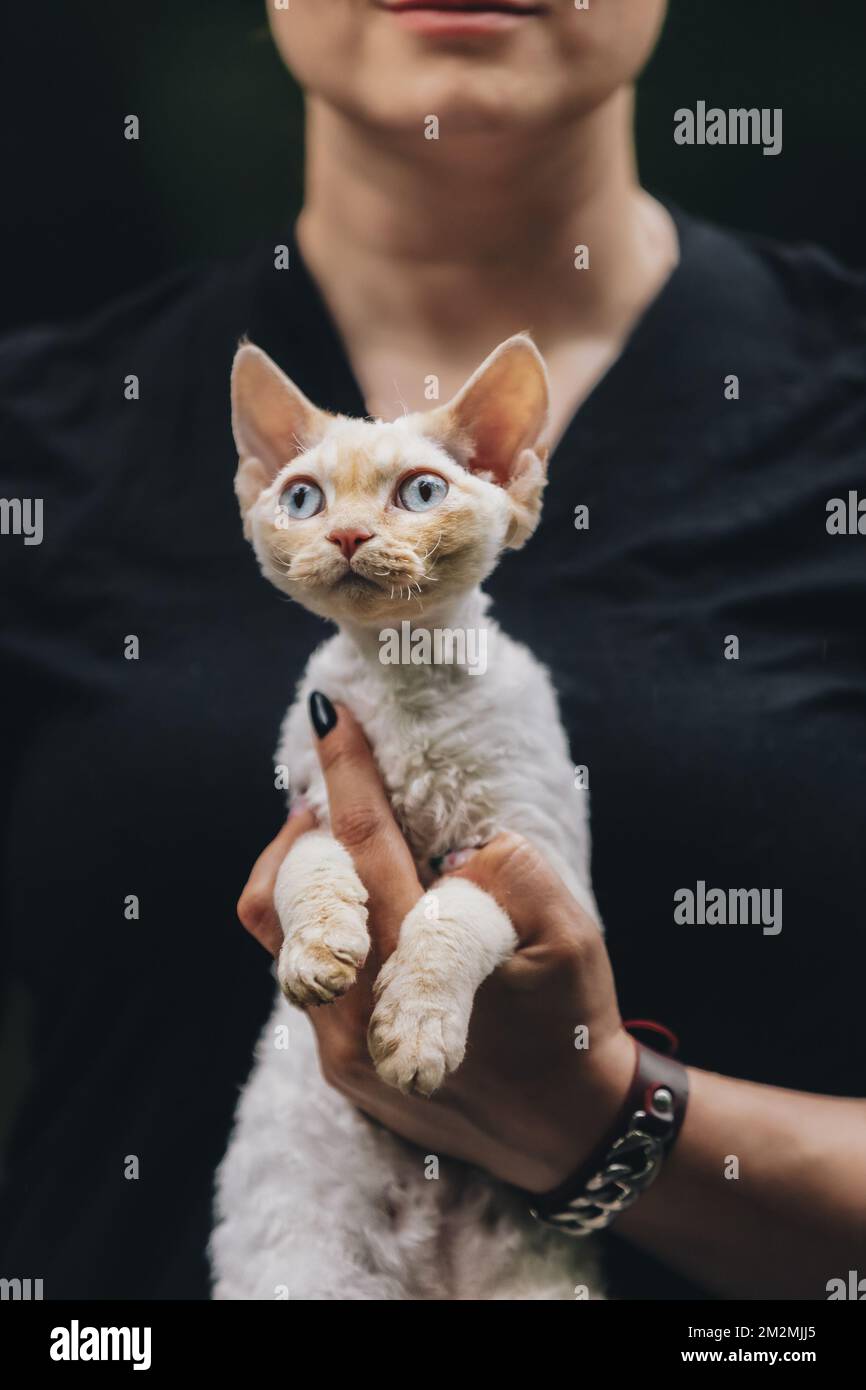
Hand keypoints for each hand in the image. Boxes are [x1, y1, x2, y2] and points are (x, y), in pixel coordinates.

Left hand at [238, 702, 634, 1193]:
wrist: (565, 1130)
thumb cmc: (571, 1024)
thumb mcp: (568, 934)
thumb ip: (508, 874)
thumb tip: (446, 851)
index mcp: (416, 969)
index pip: (363, 848)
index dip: (345, 774)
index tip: (328, 716)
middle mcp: (360, 1013)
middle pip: (289, 892)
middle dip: (304, 825)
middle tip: (333, 792)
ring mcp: (342, 1049)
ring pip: (281, 938)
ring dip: (305, 878)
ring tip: (343, 848)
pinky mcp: (342, 1069)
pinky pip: (301, 978)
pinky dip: (322, 927)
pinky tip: (365, 911)